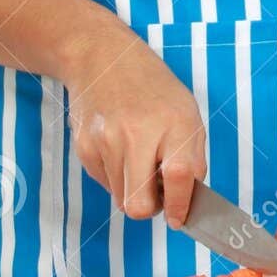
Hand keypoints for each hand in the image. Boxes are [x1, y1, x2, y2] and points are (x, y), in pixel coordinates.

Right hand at [63, 25, 205, 227]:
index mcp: (175, 120)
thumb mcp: (187, 113)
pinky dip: (116, 176)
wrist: (102, 57)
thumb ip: (192, 157)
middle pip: (139, 206)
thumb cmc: (152, 88)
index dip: (181, 206)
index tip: (181, 219)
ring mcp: (107, 140)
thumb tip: (187, 201)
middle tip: (158, 191)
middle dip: (151, 208)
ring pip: (121, 199)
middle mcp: (139, 131)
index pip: (179, 176)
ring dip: (134, 189)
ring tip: (139, 158)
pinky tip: (119, 148)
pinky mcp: (85, 147)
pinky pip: (105, 183)